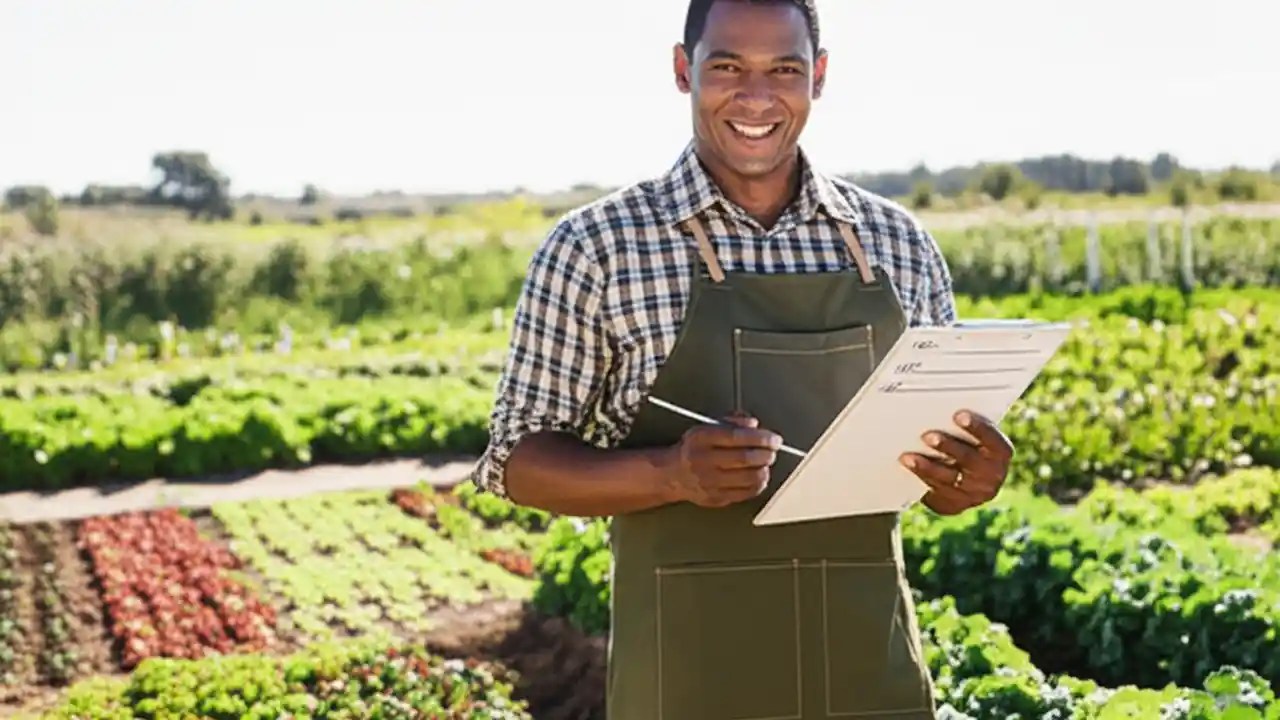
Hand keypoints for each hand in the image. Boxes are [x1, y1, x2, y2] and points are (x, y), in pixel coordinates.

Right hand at [664, 413, 782, 507]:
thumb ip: (731, 421)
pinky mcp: (716, 498)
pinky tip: (759, 477)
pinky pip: (745, 493)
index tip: (774, 439)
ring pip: (748, 478)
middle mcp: (703, 460)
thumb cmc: (694, 449)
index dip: (760, 438)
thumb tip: (753, 424)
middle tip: (773, 451)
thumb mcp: (707, 427)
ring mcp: (709, 482)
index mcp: (701, 438)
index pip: (735, 437)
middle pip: (744, 458)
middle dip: (766, 454)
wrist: (672, 475)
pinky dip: (758, 485)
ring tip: (766, 463)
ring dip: (764, 469)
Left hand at [899, 410, 1012, 514]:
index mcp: (1001, 453)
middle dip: (948, 447)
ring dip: (927, 467)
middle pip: (970, 460)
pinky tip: (908, 466)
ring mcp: (975, 493)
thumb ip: (964, 425)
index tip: (958, 414)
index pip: (993, 439)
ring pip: (950, 479)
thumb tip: (939, 405)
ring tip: (907, 456)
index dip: (978, 428)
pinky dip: (921, 477)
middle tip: (927, 436)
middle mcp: (993, 475)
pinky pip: (937, 492)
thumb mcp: (972, 434)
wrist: (963, 479)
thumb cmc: (966, 443)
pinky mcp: (955, 504)